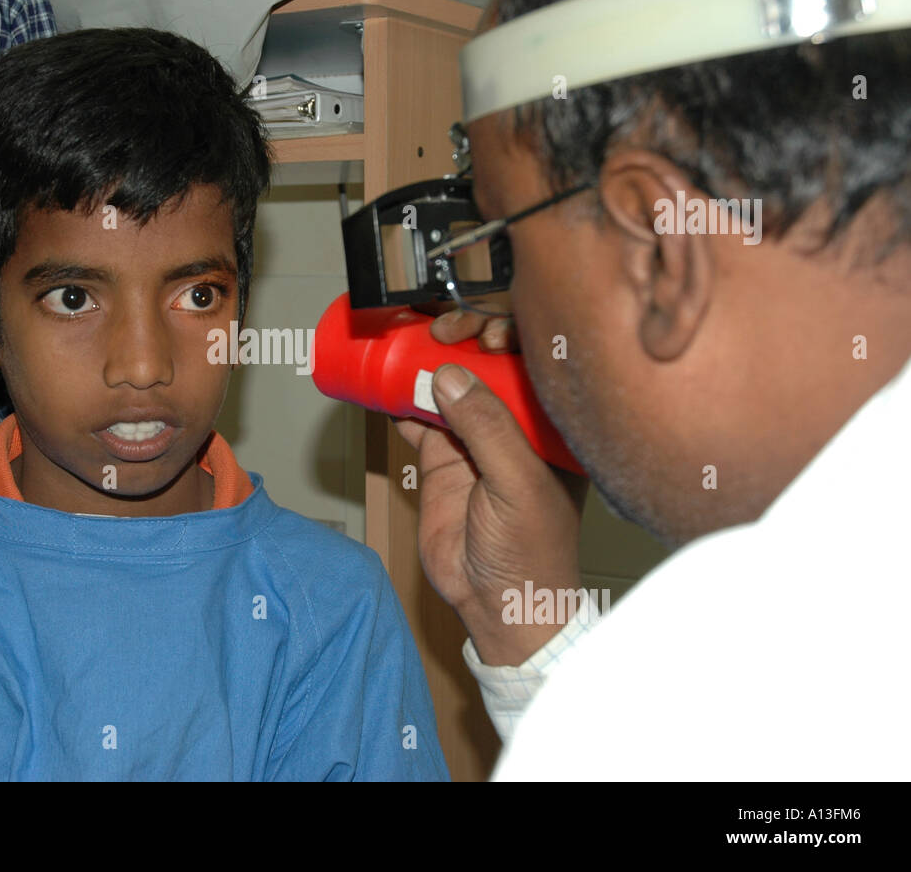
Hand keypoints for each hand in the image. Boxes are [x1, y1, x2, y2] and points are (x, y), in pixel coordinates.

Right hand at [393, 309, 588, 665]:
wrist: (498, 604)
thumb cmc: (531, 551)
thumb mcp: (517, 483)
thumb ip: (487, 428)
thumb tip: (449, 375)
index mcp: (553, 423)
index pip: (533, 359)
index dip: (508, 333)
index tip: (480, 334)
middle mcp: (517, 422)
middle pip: (487, 359)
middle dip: (462, 336)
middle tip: (438, 334)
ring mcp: (475, 438)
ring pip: (449, 381)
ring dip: (426, 360)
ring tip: (404, 343)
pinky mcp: (441, 458)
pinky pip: (417, 416)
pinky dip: (397, 398)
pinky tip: (383, 385)